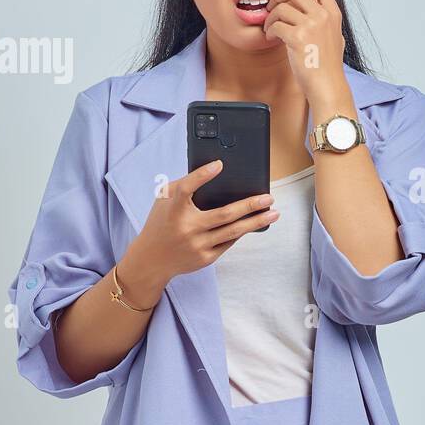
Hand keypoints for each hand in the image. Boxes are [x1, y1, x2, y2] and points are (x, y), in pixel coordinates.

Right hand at [123, 160, 278, 292]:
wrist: (151, 259)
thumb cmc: (162, 223)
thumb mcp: (164, 201)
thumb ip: (183, 186)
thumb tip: (213, 171)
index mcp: (173, 210)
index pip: (186, 189)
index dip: (201, 176)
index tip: (219, 164)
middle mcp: (186, 228)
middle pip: (224, 215)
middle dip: (250, 205)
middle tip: (269, 198)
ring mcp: (197, 245)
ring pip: (233, 231)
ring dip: (256, 222)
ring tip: (273, 213)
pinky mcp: (205, 258)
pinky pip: (229, 242)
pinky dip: (242, 231)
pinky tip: (254, 223)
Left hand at [261, 0, 346, 94]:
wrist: (327, 86)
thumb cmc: (327, 64)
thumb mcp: (334, 35)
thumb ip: (325, 18)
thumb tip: (311, 2)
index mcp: (333, 12)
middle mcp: (324, 15)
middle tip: (272, 7)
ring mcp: (311, 26)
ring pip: (281, 7)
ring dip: (270, 16)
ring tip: (270, 28)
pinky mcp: (298, 38)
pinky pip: (275, 25)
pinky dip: (269, 31)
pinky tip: (271, 38)